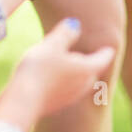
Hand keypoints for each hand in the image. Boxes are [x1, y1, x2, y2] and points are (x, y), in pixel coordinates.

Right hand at [0, 18, 114, 129]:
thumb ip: (65, 33)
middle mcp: (82, 86)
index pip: (102, 59)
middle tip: (86, 56)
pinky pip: (65, 91)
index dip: (106, 52)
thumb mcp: (52, 45)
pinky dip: (63, 84)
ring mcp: (69, 98)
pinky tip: (52, 81)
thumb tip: (75, 25)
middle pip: (91, 72)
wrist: (22, 102)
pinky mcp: (56, 106)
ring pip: (78, 83)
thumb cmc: (39, 69)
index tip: (110, 49)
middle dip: (89, 64)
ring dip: (75, 75)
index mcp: (86, 70)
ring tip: (67, 66)